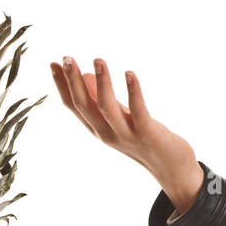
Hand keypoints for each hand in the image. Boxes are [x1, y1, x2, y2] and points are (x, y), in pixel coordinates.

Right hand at [50, 56, 203, 208]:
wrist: (172, 168)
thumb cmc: (145, 138)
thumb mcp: (120, 117)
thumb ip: (103, 100)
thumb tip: (86, 74)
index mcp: (98, 129)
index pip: (74, 106)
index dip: (62, 86)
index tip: (53, 63)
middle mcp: (107, 133)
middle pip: (84, 106)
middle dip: (73, 82)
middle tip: (67, 57)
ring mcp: (126, 135)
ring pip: (107, 107)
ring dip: (102, 82)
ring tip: (98, 59)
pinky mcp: (147, 133)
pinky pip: (138, 110)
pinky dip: (133, 91)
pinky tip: (130, 73)